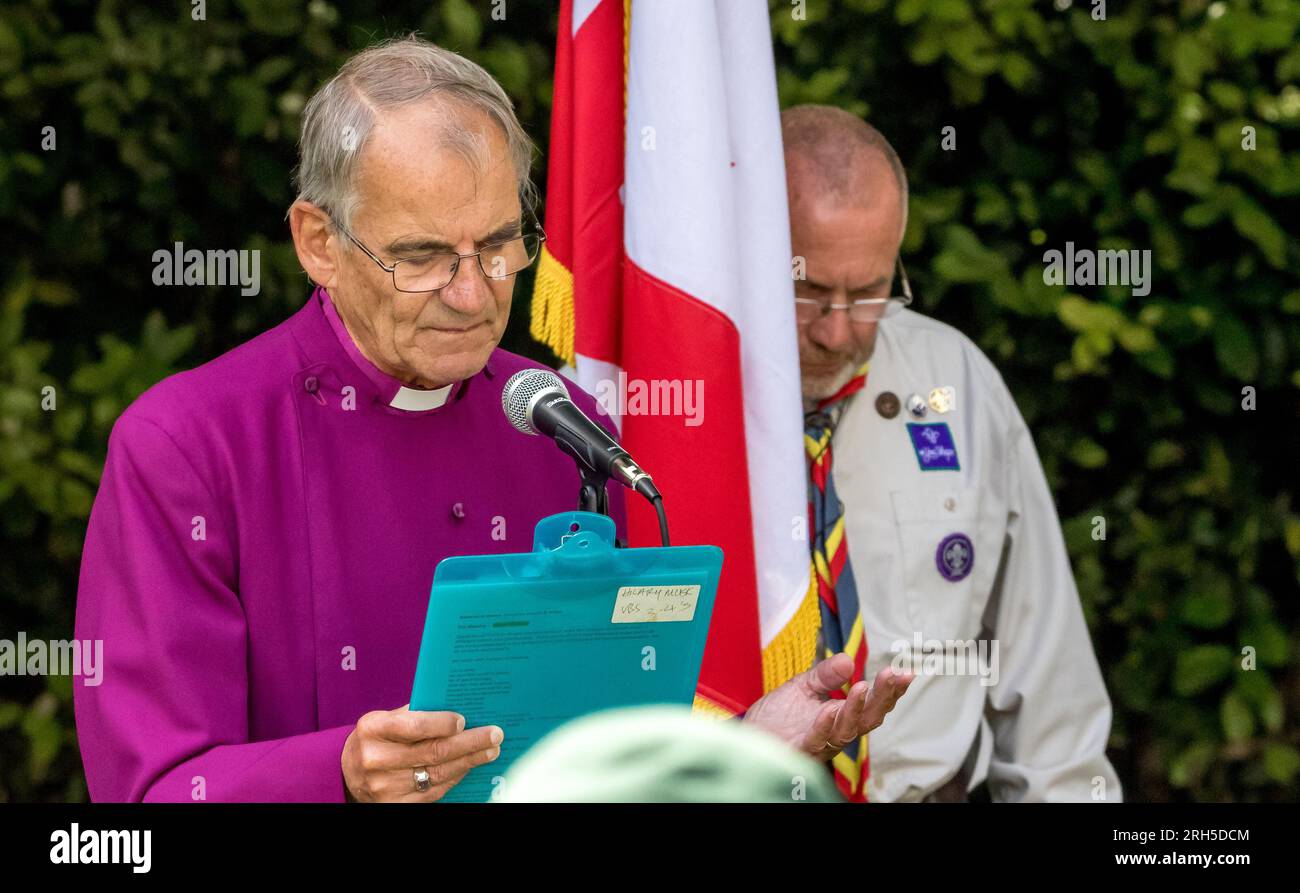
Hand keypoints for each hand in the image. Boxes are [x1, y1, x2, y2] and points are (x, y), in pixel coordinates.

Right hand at [341, 705, 502, 801]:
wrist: (348, 772)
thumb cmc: (377, 737)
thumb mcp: (385, 718)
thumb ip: (415, 712)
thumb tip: (458, 706)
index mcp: (373, 729)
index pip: (413, 726)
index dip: (441, 724)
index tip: (464, 720)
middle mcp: (376, 759)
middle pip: (432, 752)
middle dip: (468, 743)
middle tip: (494, 735)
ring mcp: (384, 786)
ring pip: (437, 773)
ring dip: (469, 761)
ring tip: (490, 750)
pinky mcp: (394, 804)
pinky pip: (433, 791)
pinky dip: (455, 777)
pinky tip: (470, 766)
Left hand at [743, 655, 912, 761]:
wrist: (751, 735)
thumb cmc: (778, 716)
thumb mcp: (804, 686)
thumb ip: (826, 674)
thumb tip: (848, 660)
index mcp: (842, 715)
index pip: (873, 704)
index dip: (891, 690)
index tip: (905, 671)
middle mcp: (836, 731)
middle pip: (869, 717)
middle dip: (884, 697)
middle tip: (894, 675)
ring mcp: (820, 742)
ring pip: (847, 730)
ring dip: (856, 709)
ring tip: (864, 686)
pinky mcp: (799, 750)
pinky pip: (816, 740)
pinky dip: (824, 727)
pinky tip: (829, 711)